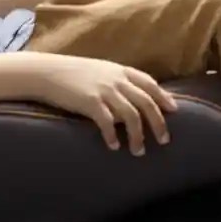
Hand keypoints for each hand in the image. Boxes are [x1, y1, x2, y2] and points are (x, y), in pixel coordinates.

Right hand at [33, 56, 177, 154]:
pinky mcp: (90, 103)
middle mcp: (116, 80)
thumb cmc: (71, 73)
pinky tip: (114, 146)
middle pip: (146, 103)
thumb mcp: (99, 70)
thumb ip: (116, 80)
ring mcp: (104, 90)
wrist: (46, 72)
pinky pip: (108, 123)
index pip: (149, 84)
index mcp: (119, 71)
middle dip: (158, 123)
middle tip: (163, 140)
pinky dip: (113, 136)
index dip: (163, 97)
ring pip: (132, 116)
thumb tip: (130, 97)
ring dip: (138, 136)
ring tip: (138, 151)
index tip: (174, 110)